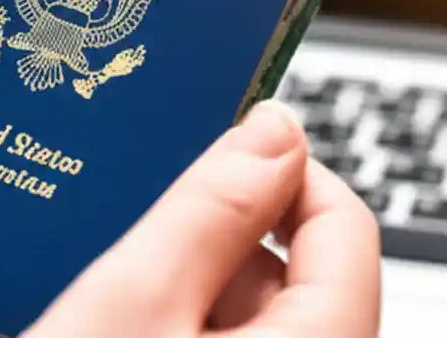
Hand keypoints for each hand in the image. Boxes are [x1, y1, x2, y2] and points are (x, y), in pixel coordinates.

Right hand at [0, 102, 381, 337]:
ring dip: (181, 291)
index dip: (282, 168)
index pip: (344, 223)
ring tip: (101, 287)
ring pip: (247, 326)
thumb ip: (210, 208)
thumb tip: (272, 130)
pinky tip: (105, 332)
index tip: (215, 144)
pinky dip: (169, 335)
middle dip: (211, 240)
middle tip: (126, 225)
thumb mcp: (132, 303)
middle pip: (292, 278)